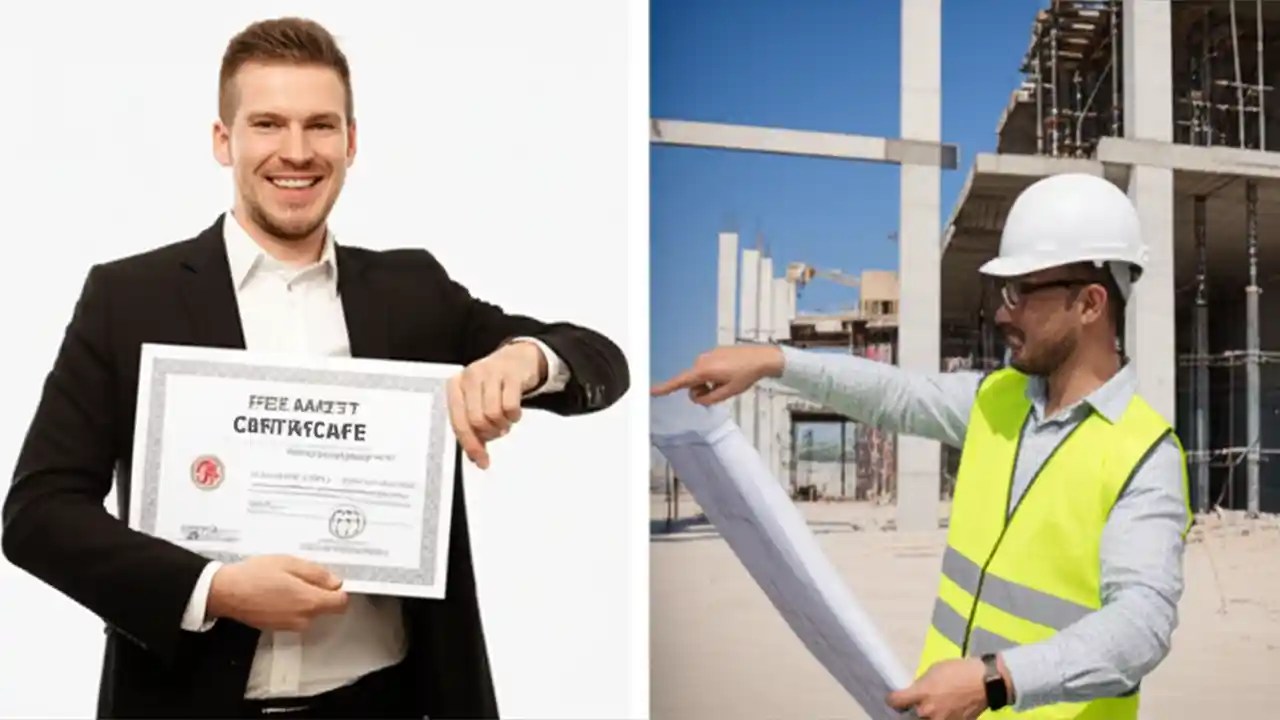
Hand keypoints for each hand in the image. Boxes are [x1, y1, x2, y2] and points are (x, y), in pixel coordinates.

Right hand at [206, 555, 348, 631]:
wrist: (225, 592)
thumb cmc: (256, 574)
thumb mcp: (290, 564)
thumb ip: (317, 574)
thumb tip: (335, 583)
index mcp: (310, 602)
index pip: (341, 603)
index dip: (340, 591)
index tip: (331, 580)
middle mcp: (303, 619)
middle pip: (325, 608)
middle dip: (320, 593)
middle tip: (302, 576)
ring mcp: (289, 626)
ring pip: (309, 612)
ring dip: (304, 599)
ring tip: (286, 582)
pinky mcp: (277, 628)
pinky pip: (294, 616)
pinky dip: (291, 605)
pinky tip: (276, 592)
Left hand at [448, 340, 546, 468]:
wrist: (516, 359)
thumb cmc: (492, 384)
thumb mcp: (476, 400)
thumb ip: (471, 425)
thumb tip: (475, 456)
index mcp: (455, 386)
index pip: (458, 422)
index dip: (470, 445)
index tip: (480, 460)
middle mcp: (470, 377)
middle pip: (476, 420)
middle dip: (489, 434)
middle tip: (496, 433)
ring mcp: (490, 373)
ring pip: (493, 414)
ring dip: (502, 425)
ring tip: (504, 421)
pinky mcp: (510, 375)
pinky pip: (510, 407)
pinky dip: (514, 416)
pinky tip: (513, 412)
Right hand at [650, 345, 784, 404]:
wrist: (762, 358)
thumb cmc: (746, 375)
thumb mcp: (727, 393)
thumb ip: (708, 399)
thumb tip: (697, 398)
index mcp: (703, 370)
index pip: (680, 382)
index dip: (665, 388)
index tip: (652, 391)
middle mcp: (701, 361)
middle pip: (692, 383)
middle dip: (703, 389)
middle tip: (722, 389)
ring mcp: (707, 355)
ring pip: (701, 377)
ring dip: (710, 382)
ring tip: (728, 380)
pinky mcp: (714, 353)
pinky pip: (708, 369)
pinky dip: (715, 375)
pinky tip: (730, 373)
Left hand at [886, 658, 1000, 719]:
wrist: (984, 683)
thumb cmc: (958, 671)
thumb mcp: (934, 671)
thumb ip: (921, 684)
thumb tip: (916, 692)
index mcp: (920, 694)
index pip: (895, 702)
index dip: (892, 699)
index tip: (893, 698)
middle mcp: (927, 712)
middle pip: (908, 717)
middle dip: (909, 711)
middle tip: (912, 705)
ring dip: (924, 716)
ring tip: (931, 708)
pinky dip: (941, 718)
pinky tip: (944, 711)